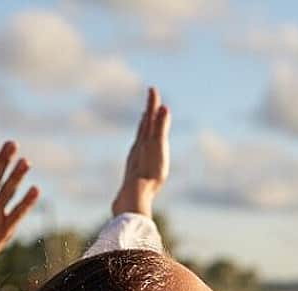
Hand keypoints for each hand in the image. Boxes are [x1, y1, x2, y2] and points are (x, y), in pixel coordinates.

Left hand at [112, 87, 171, 216]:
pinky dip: (141, 151)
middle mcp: (138, 149)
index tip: (152, 89)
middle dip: (148, 117)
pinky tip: (140, 157)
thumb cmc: (148, 172)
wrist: (133, 195)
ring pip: (139, 143)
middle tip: (149, 106)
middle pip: (143, 129)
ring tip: (145, 127)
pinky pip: (138, 158)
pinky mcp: (134, 174)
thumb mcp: (157, 147)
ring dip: (143, 133)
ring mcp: (135, 161)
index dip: (152, 104)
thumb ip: (161, 127)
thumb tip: (164, 107)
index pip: (149, 119)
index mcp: (144, 142)